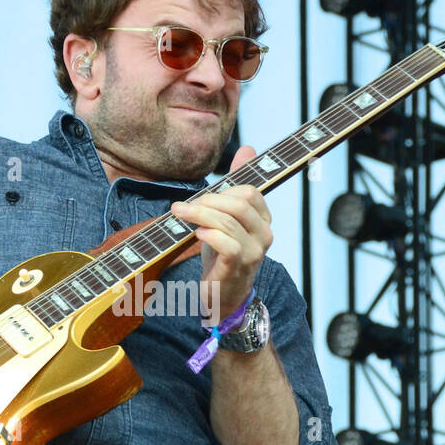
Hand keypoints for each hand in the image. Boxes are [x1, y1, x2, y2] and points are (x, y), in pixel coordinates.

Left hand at [169, 145, 271, 323]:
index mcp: (263, 220)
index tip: (198, 198)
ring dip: (199, 214)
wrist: (222, 297)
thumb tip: (248, 147)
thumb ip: (235, 186)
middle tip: (184, 207)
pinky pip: (227, 243)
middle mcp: (265, 234)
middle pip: (240, 202)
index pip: (249, 191)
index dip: (221, 191)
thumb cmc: (223, 255)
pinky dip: (208, 234)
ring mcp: (254, 252)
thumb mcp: (227, 218)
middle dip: (208, 200)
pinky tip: (196, 235)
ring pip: (229, 221)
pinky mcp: (239, 267)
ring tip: (180, 215)